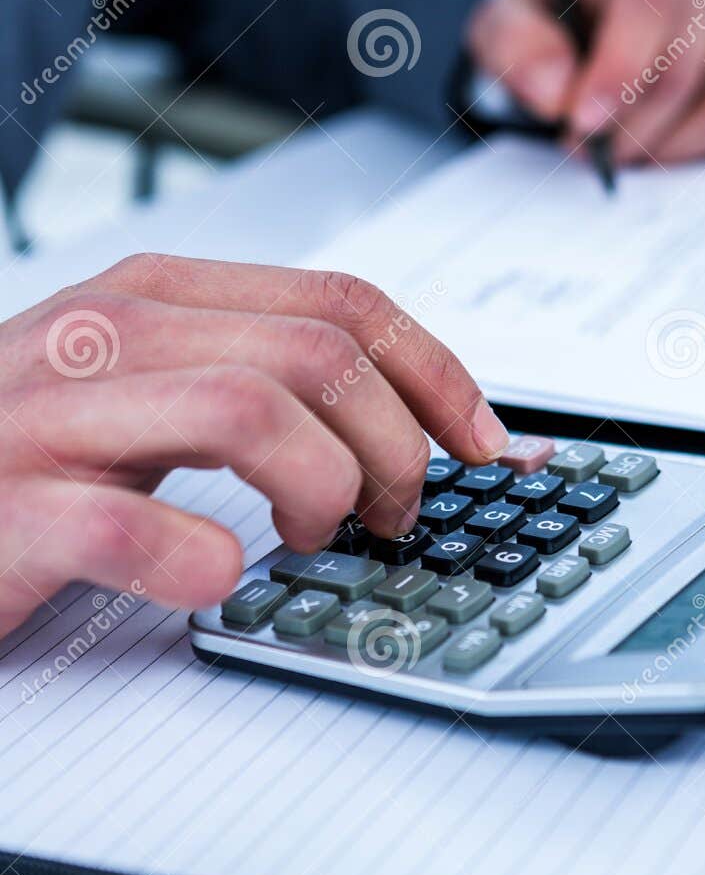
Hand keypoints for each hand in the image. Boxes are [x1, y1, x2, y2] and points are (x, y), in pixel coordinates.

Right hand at [0, 255, 509, 639]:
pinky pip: (128, 525)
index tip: (488, 446)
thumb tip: (403, 423)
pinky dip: (196, 559)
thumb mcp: (146, 391)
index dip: (440, 376)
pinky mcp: (8, 507)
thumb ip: (256, 386)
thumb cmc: (19, 456)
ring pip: (247, 411)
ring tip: (312, 542)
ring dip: (320, 491)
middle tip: (393, 516)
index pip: (342, 303)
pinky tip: (212, 576)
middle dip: (395, 447)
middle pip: (317, 355)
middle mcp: (109, 337)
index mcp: (156, 298)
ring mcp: (51, 418)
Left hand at [467, 0, 704, 165]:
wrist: (577, 33)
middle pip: (684, 69)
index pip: (648, 0)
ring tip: (622, 147)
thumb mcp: (503, 26)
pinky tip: (661, 149)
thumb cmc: (548, 27)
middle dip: (627, 127)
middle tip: (585, 145)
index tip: (581, 119)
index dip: (618, 69)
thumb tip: (557, 89)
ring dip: (665, 150)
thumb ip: (515, 46)